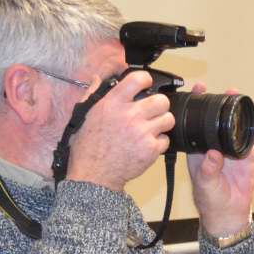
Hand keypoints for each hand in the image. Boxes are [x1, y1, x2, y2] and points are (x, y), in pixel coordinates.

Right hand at [64, 70, 173, 191]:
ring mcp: (142, 133)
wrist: (94, 174)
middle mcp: (129, 115)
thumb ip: (93, 94)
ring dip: (162, 123)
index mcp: (113, 103)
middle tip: (152, 111)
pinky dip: (159, 143)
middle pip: (161, 100)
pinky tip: (147, 144)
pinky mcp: (150, 149)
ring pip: (168, 119)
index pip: (138, 79)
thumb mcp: (85, 115)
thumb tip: (97, 78)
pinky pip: (166, 140)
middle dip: (159, 105)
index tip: (146, 84)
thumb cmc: (88, 147)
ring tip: (152, 128)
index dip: (146, 80)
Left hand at [185, 85, 253, 237]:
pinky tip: (249, 118)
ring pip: (234, 126)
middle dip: (219, 102)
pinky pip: (249, 139)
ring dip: (236, 111)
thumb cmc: (210, 199)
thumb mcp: (205, 185)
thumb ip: (208, 170)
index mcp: (199, 150)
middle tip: (222, 89)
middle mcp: (214, 146)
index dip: (197, 107)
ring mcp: (231, 150)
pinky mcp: (247, 156)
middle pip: (217, 120)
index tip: (197, 91)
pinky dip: (250, 128)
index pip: (196, 124)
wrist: (228, 213)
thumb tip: (213, 155)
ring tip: (236, 95)